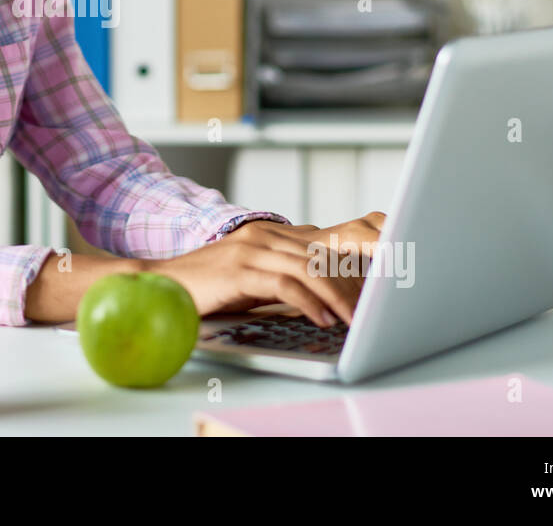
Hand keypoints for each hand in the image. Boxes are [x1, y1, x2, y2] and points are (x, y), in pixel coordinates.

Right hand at [141, 212, 384, 327]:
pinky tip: (324, 318)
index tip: (393, 272)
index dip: (363, 252)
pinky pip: (284, 283)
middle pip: (327, 252)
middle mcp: (266, 234)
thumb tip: (334, 290)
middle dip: (361, 277)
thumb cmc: (210, 286)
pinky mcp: (238, 270)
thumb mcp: (255, 275)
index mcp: (273, 233)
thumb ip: (289, 273)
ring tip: (361, 320)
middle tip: (387, 300)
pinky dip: (309, 302)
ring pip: (311, 268)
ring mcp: (252, 249)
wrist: (159, 281)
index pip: (329, 239)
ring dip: (341, 296)